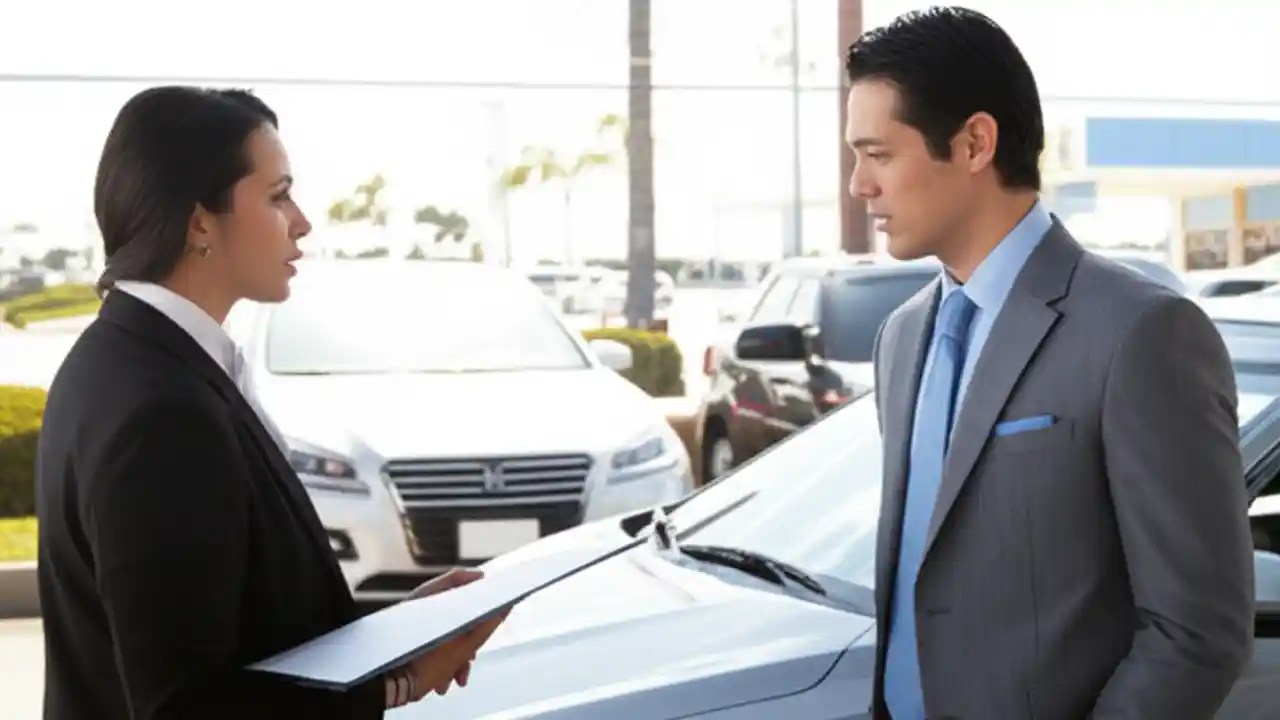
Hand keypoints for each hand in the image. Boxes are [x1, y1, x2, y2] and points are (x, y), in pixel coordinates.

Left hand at [401, 568, 510, 698]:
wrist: (387, 687)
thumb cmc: (422, 663)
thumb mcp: (462, 646)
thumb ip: (485, 625)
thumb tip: (504, 608)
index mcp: (429, 598)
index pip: (457, 578)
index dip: (478, 585)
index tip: (495, 595)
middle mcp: (419, 607)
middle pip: (456, 612)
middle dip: (469, 639)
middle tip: (473, 655)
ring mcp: (412, 624)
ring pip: (446, 632)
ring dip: (457, 656)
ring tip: (458, 677)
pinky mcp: (409, 640)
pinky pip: (433, 644)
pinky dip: (442, 660)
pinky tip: (445, 680)